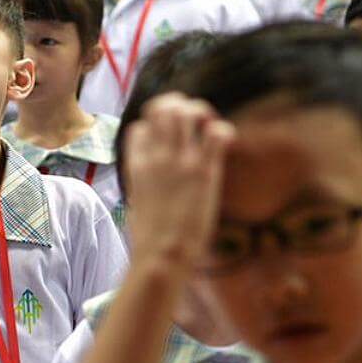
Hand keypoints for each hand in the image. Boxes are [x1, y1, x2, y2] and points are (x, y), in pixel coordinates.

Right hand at [123, 94, 233, 274]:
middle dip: (179, 106)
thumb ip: (144, 184)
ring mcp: (179, 162)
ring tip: (208, 126)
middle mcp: (156, 156)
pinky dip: (223, 130)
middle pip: (161, 108)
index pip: (139, 127)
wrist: (161, 256)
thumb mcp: (136, 204)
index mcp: (136, 164)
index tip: (168, 144)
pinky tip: (225, 143)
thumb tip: (151, 186)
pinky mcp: (203, 172)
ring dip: (200, 111)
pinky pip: (216, 133)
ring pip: (185, 111)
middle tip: (193, 123)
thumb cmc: (150, 239)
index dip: (154, 129)